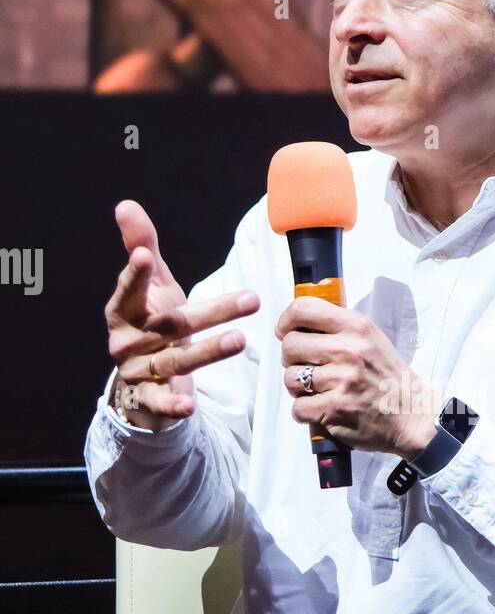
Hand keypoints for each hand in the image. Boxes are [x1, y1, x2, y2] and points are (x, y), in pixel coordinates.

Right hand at [105, 199, 259, 430]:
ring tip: (240, 340)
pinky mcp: (149, 398)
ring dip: (208, 351)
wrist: (141, 376)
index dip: (135, 274)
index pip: (129, 289)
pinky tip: (189, 408)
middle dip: (212, 312)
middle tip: (251, 298)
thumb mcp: (150, 285)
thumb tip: (126, 205)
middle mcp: (127, 340)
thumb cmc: (150, 321)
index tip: (144, 255)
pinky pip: (161, 402)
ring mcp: (138, 370)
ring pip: (175, 360)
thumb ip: (141, 246)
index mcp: (123, 310)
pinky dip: (173, 405)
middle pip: (172, 324)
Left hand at [275, 295, 439, 455]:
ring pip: (290, 378)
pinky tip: (322, 408)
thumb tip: (297, 323)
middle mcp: (348, 351)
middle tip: (308, 366)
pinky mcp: (334, 410)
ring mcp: (341, 381)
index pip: (303, 309)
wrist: (412, 416)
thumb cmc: (388, 377)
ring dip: (298, 387)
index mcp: (357, 327)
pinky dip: (305, 411)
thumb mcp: (371, 339)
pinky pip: (297, 407)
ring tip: (318, 390)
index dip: (286, 321)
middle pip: (290, 345)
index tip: (285, 332)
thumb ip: (338, 328)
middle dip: (292, 358)